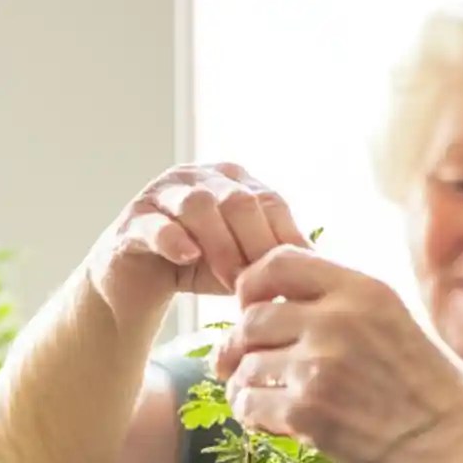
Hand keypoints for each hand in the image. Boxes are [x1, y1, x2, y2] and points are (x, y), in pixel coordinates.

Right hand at [87, 162, 309, 314]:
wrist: (138, 285)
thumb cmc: (202, 269)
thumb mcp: (247, 260)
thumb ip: (278, 256)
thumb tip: (330, 269)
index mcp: (234, 181)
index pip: (270, 201)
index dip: (286, 238)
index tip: (300, 276)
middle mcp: (199, 178)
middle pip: (238, 200)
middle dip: (256, 244)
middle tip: (264, 284)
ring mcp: (162, 194)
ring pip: (198, 206)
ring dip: (221, 245)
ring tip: (232, 280)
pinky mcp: (131, 220)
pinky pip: (154, 224)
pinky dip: (174, 239)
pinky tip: (189, 258)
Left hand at [216, 245, 462, 462]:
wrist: (457, 446)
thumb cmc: (432, 389)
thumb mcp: (396, 322)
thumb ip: (344, 305)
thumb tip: (277, 304)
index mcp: (363, 289)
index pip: (279, 261)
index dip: (253, 284)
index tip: (251, 306)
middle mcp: (337, 318)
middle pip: (252, 318)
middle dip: (241, 344)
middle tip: (242, 363)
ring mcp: (319, 364)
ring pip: (245, 364)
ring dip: (245, 385)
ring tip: (263, 399)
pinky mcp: (307, 411)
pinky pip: (249, 404)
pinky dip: (251, 416)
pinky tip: (270, 423)